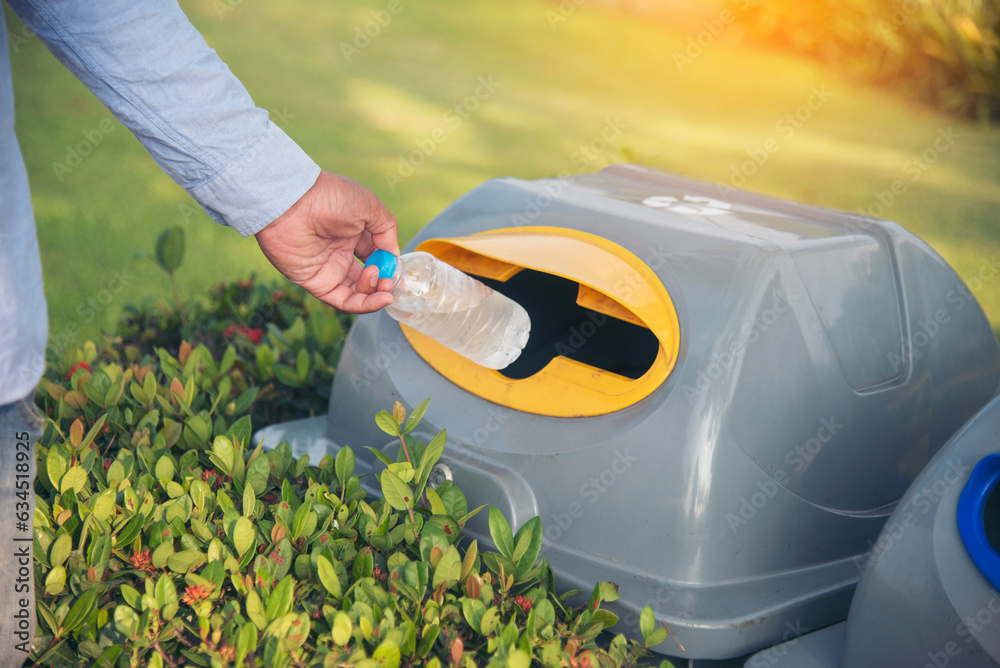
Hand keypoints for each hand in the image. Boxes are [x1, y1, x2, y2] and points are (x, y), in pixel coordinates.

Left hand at [255, 171, 399, 312]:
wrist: (292, 202)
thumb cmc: (329, 197)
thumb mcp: (369, 206)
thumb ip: (387, 230)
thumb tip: (393, 255)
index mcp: (353, 233)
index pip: (376, 256)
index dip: (389, 265)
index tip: (398, 269)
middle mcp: (340, 252)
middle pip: (367, 278)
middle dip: (384, 282)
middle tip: (390, 280)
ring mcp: (328, 269)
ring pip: (358, 293)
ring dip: (375, 293)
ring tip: (383, 284)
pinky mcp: (316, 283)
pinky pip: (342, 300)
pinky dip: (363, 305)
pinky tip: (380, 298)